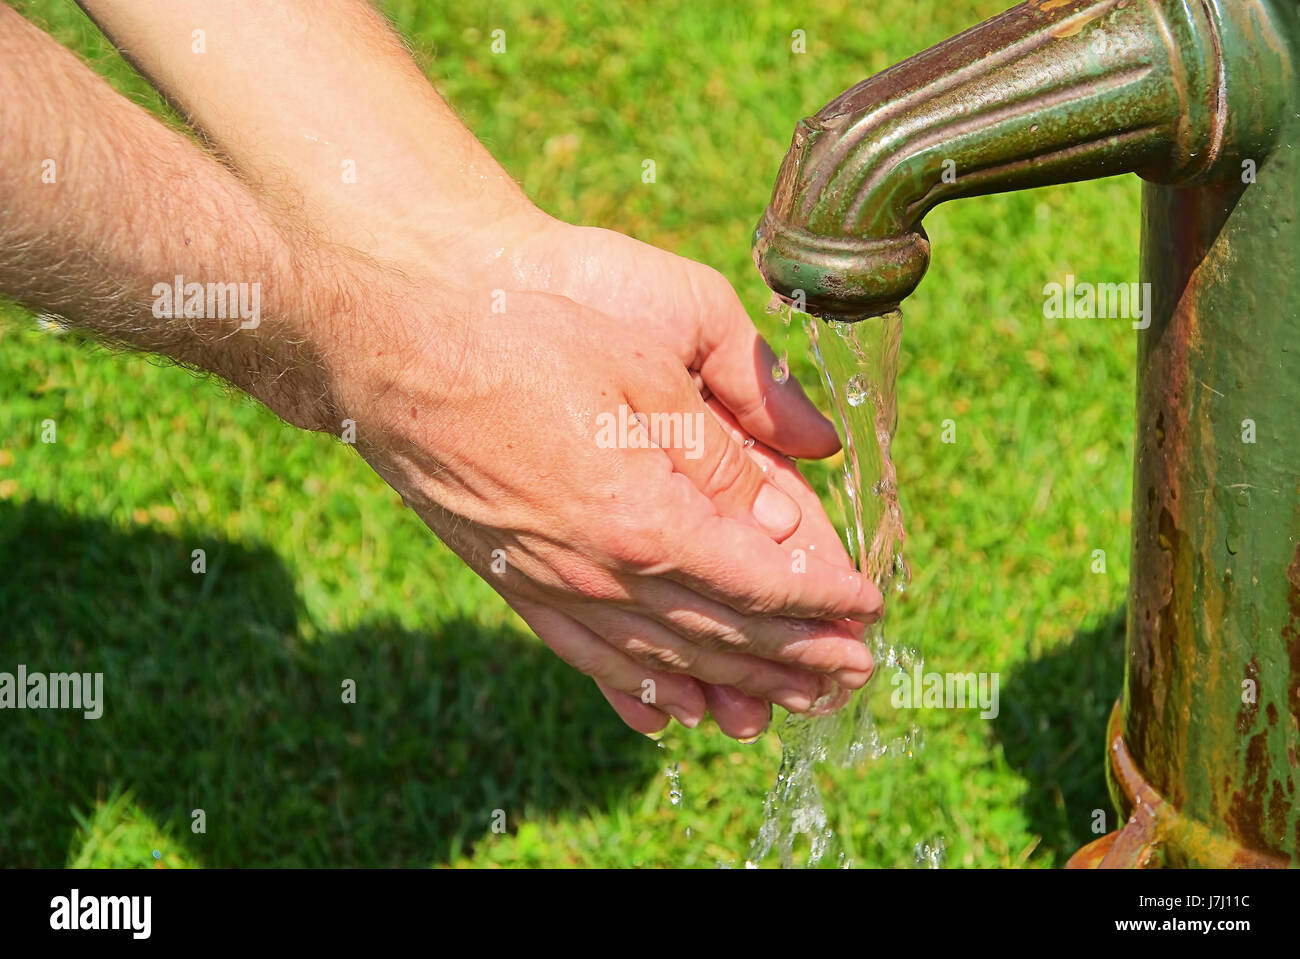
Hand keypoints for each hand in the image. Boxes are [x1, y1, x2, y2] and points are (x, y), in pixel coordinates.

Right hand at [318, 250, 879, 739]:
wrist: (396, 360)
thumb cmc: (523, 345)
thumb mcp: (645, 373)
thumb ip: (723, 455)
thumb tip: (789, 513)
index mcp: (648, 518)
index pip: (764, 581)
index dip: (825, 599)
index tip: (870, 608)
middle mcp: (604, 576)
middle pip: (725, 634)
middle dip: (799, 657)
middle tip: (852, 673)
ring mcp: (556, 590)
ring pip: (667, 661)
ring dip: (736, 686)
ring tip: (787, 706)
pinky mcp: (518, 589)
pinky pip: (593, 662)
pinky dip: (644, 692)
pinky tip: (671, 714)